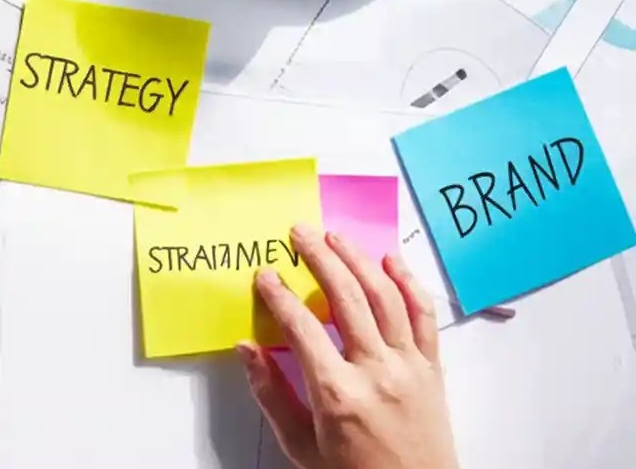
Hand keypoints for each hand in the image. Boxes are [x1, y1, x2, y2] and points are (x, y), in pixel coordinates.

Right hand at [238, 224, 457, 468]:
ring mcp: (409, 367)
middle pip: (346, 298)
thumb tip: (247, 349)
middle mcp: (377, 372)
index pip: (302, 328)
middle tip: (299, 233)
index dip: (279, 296)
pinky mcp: (432, 369)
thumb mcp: (301, 446)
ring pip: (385, 297)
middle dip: (320, 258)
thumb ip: (272, 394)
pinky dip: (409, 283)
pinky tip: (391, 262)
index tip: (265, 275)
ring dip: (359, 260)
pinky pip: (423, 316)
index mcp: (338, 394)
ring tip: (336, 237)